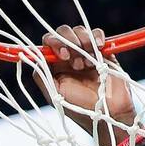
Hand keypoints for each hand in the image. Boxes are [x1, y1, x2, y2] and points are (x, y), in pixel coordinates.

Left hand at [37, 25, 135, 145]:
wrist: (109, 114)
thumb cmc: (81, 109)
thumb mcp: (55, 95)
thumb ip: (42, 76)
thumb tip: (35, 57)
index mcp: (56, 66)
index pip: (48, 43)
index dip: (54, 43)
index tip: (64, 55)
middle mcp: (69, 57)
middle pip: (62, 32)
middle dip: (69, 42)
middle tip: (77, 63)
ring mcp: (85, 53)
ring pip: (79, 31)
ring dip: (83, 42)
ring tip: (88, 64)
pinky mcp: (102, 52)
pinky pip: (96, 34)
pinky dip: (96, 37)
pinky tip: (98, 49)